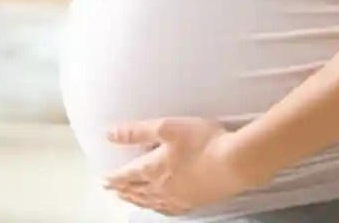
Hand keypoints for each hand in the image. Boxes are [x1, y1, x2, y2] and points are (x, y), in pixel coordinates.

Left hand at [101, 117, 261, 214]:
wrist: (235, 163)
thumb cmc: (202, 141)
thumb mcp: (167, 128)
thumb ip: (137, 132)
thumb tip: (110, 134)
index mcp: (152, 169)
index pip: (126, 176)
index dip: (113, 178)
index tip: (103, 180)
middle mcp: (162, 188)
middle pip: (136, 191)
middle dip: (122, 190)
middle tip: (112, 190)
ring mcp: (178, 198)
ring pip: (150, 202)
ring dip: (137, 200)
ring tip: (129, 199)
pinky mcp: (194, 202)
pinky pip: (168, 210)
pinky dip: (157, 208)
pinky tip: (159, 207)